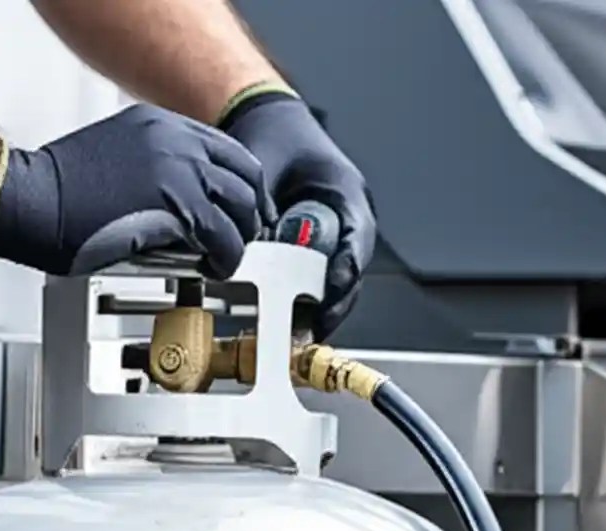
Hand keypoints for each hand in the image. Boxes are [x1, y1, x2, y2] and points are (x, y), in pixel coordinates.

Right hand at [0, 104, 273, 278]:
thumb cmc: (62, 188)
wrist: (32, 200)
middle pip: (246, 178)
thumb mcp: (120, 152)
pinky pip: (223, 238)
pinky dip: (225, 258)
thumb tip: (189, 197)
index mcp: (162, 124)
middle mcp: (177, 141)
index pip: (229, 152)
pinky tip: (214, 266)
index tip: (248, 206)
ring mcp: (181, 170)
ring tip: (225, 256)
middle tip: (244, 236)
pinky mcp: (179, 206)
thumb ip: (158, 164)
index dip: (245, 185)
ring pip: (240, 209)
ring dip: (239, 239)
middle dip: (251, 213)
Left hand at [219, 92, 374, 340]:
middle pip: (352, 269)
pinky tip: (290, 316)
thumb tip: (249, 247)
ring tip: (301, 333)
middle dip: (335, 302)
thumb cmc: (273, 137)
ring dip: (323, 305)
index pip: (356, 239)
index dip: (345, 269)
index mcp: (347, 191)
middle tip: (314, 329)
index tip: (331, 293)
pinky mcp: (321, 243)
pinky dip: (308, 296)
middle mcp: (350, 215)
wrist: (270, 122)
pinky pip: (320, 274)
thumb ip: (259, 207)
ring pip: (339, 278)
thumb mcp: (263, 168)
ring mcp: (338, 231)